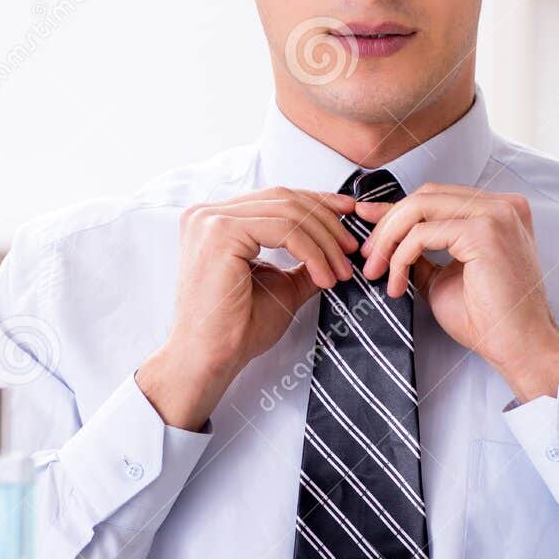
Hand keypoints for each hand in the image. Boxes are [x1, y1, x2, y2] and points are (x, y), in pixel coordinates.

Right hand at [136, 186, 359, 429]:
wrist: (210, 359)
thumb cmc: (236, 329)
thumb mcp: (281, 286)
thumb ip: (303, 263)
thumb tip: (338, 249)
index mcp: (216, 221)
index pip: (275, 198)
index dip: (317, 202)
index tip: (348, 215)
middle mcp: (207, 214)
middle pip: (284, 199)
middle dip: (326, 222)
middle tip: (351, 248)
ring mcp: (210, 220)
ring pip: (288, 213)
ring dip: (324, 242)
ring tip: (340, 271)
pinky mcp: (220, 233)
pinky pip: (283, 230)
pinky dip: (312, 252)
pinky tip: (323, 277)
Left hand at [356, 184, 558, 402]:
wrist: (518, 346)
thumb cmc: (488, 317)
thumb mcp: (442, 272)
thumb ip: (418, 246)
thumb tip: (380, 224)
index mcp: (497, 210)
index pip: (435, 197)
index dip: (395, 209)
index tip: (365, 224)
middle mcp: (501, 205)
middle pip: (425, 196)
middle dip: (387, 224)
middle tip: (368, 257)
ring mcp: (495, 215)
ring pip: (419, 208)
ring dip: (388, 240)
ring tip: (377, 271)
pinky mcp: (484, 232)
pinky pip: (422, 234)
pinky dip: (401, 257)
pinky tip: (397, 283)